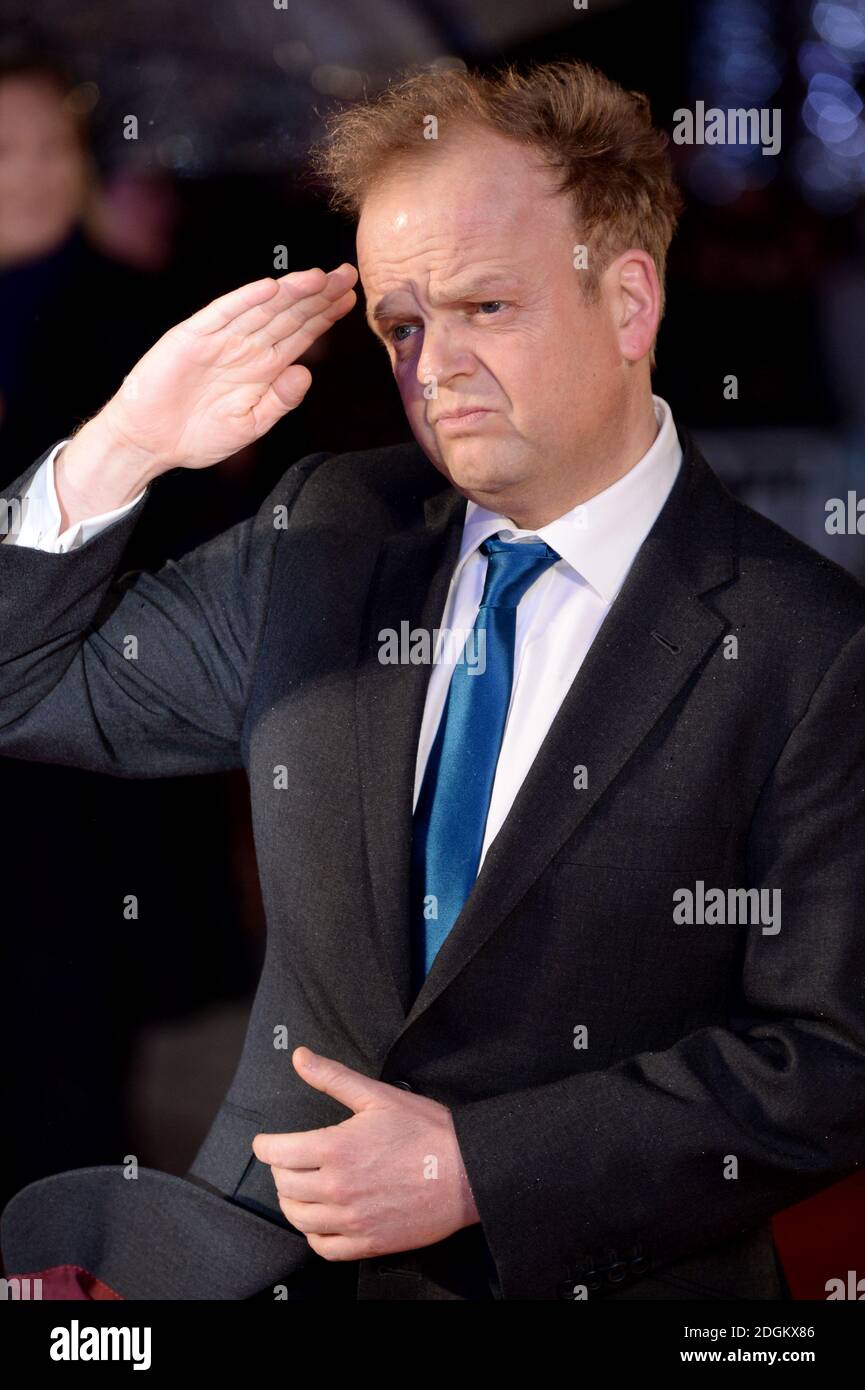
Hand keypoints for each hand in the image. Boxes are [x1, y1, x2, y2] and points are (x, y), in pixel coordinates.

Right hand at [97, 263, 357, 473]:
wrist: (151, 442)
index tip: (351, 299)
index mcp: (263, 367)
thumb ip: (280, 401)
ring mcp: (220, 339)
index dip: (325, 316)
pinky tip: (270, 287)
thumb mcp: (251, 425)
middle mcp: (246, 347)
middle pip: (288, 314)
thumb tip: (306, 373)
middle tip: (347, 275)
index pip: (300, 334)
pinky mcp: (193, 337)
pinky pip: (223, 314)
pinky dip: (246, 300)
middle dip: (318, 296)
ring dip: (290, 291)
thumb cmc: (199, 435)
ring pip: (262, 309)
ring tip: (319, 277)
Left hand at [252, 1047, 480, 1260]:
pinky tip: (320, 1220)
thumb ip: (333, 1077)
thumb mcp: (377, 1095)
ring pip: (299, 1218)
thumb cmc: (427, 1131)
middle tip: (288, 1161)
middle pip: (284, 1185)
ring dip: (292, 1202)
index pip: (277, 1153)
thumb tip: (300, 1057)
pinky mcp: (368, 1243)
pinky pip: (324, 1248)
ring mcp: (352, 1220)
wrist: (467, 1173)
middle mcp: (338, 1187)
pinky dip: (314, 1234)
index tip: (265, 1144)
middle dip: (279, 1171)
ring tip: (300, 1188)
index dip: (265, 1146)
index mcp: (337, 1148)